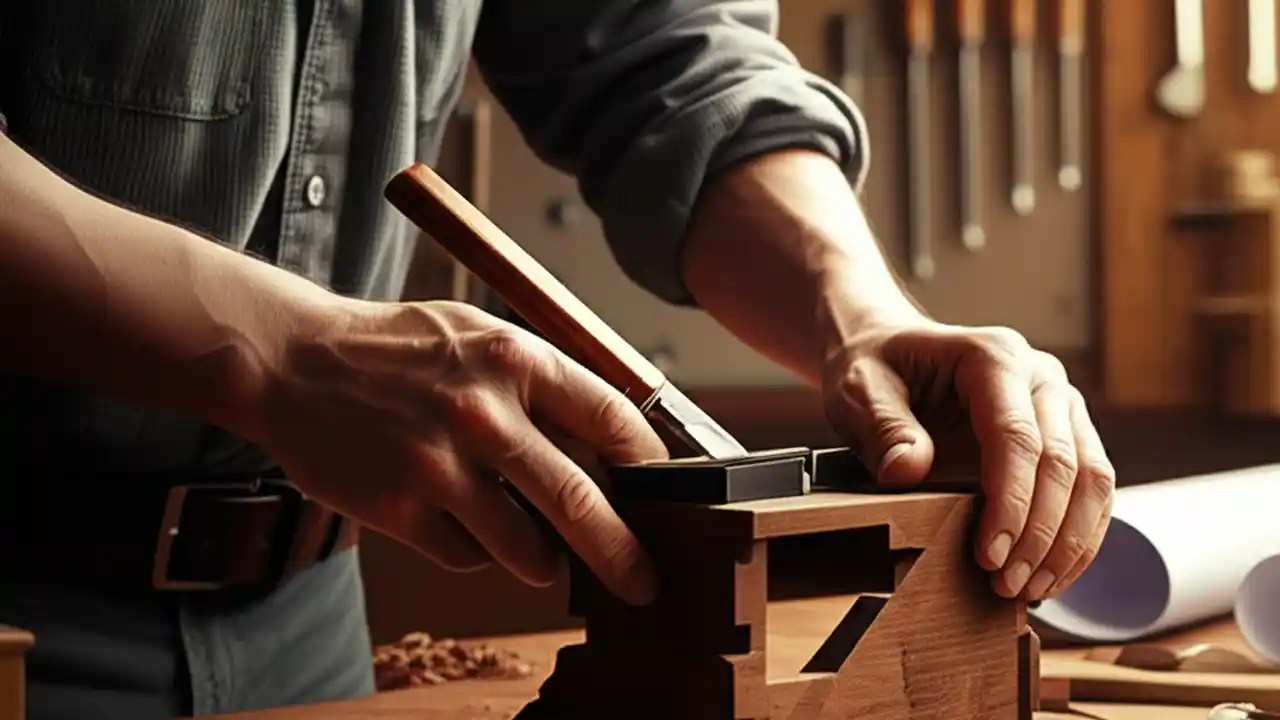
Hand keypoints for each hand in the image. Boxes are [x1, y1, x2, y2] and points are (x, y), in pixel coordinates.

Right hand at [253, 299, 667, 604]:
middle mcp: (481, 411)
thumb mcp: (479, 333)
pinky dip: (476, 552)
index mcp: (514, 358)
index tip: (667, 496)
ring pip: (524, 546)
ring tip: (541, 555)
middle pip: (579, 500)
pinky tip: (460, 522)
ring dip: (543, 561)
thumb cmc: (397, 349)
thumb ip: (543, 377)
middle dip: (621, 553)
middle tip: (643, 582)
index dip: (651, 467)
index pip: (612, 419)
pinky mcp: (398, 506)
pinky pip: (466, 556)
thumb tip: (615, 437)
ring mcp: (437, 463)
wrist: (292, 360)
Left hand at [821, 318, 1114, 602]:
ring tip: (1027, 589)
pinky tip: (1048, 575)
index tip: (987, 555)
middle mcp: (1040, 377)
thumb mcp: (858, 390)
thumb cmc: (876, 370)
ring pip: (1092, 478)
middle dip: (1039, 533)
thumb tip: (909, 470)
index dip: (1010, 501)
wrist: (891, 355)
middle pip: (1064, 462)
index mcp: (993, 357)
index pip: (1017, 436)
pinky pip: (1093, 490)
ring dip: (1067, 543)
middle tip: (1005, 584)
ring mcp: (1060, 406)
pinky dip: (1078, 538)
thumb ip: (882, 427)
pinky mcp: (1067, 436)